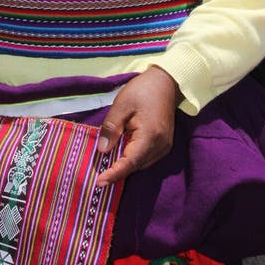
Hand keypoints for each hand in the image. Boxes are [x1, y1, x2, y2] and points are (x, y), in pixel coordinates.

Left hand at [96, 67, 179, 185]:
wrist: (166, 82)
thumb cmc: (143, 90)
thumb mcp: (121, 105)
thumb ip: (111, 128)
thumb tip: (102, 150)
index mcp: (150, 136)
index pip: (130, 162)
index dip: (114, 174)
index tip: (99, 182)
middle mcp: (160, 145)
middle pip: (136, 166)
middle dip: (117, 171)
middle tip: (98, 173)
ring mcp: (165, 146)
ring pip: (141, 164)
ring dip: (125, 164)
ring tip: (107, 164)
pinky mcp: (165, 143)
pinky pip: (147, 157)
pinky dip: (133, 158)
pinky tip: (121, 153)